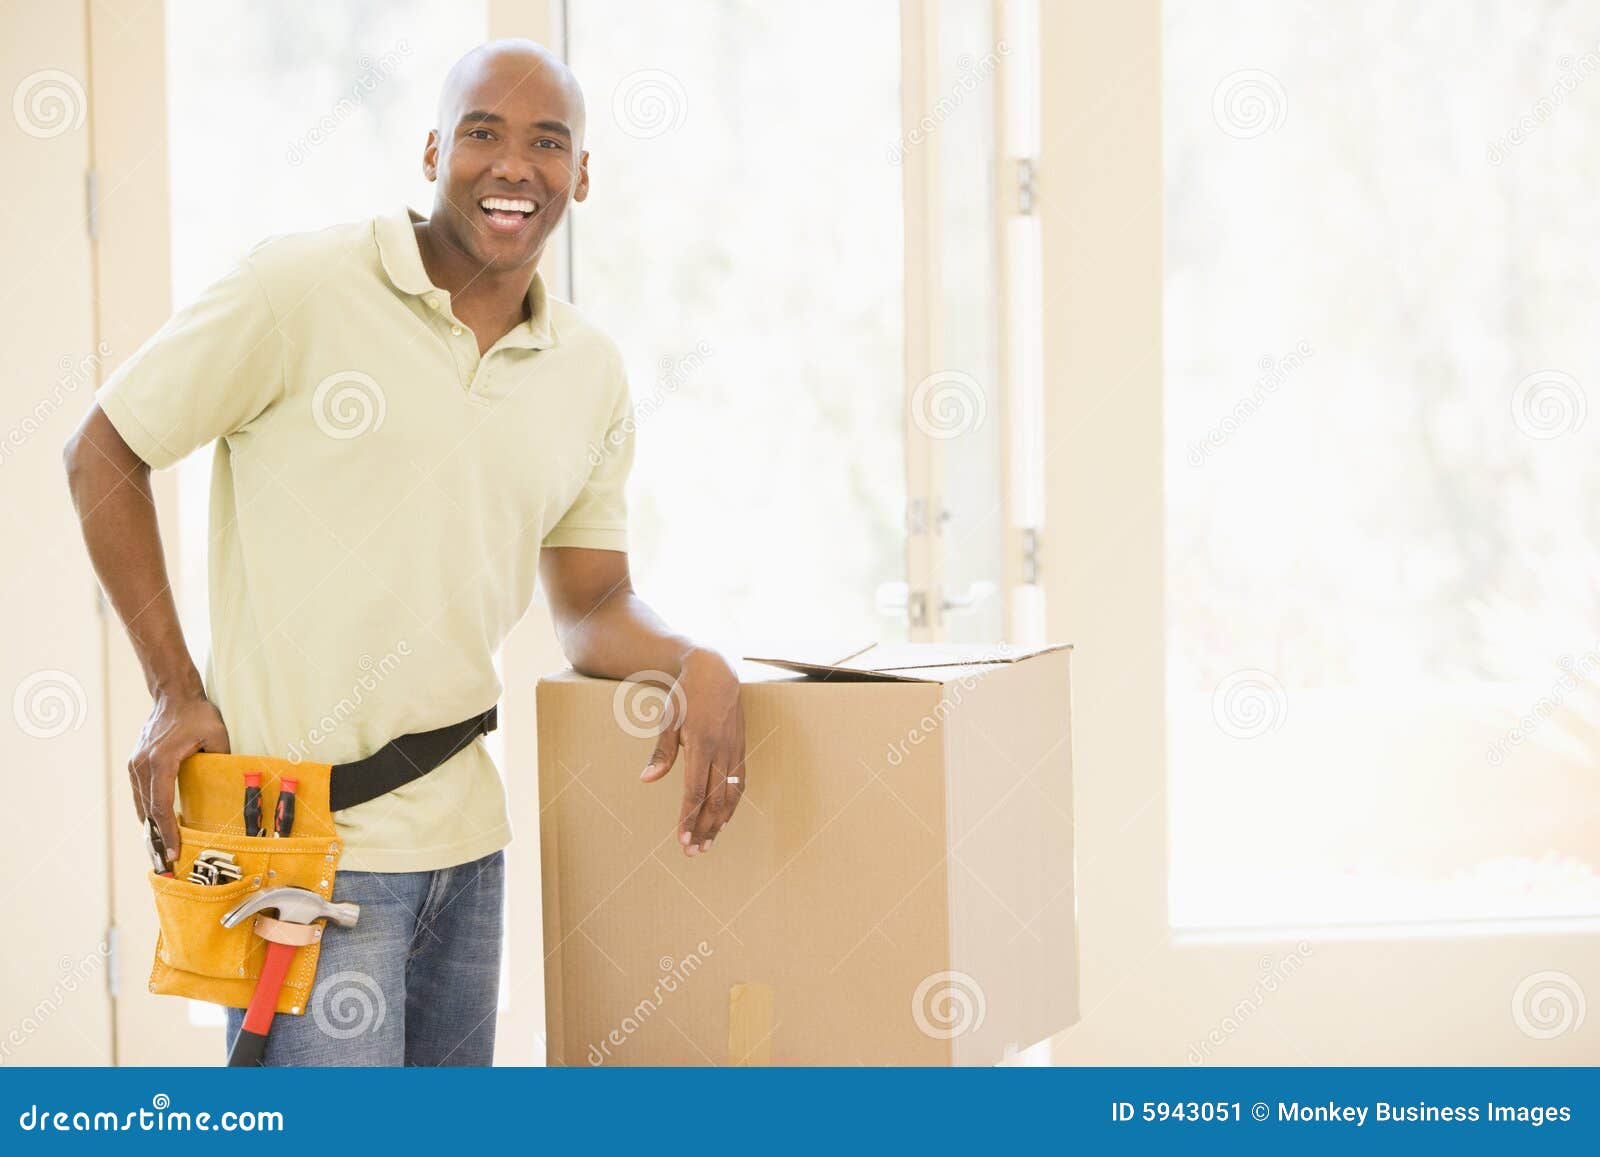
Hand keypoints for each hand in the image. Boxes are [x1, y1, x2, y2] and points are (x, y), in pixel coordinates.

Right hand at [129, 688, 230, 863]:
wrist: (174, 695)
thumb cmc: (199, 715)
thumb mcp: (217, 736)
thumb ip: (220, 762)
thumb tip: (229, 789)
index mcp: (161, 762)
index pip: (162, 806)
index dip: (167, 833)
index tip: (173, 853)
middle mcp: (142, 765)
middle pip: (147, 810)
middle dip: (157, 838)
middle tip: (166, 862)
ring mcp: (134, 764)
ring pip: (140, 804)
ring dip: (150, 827)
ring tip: (161, 850)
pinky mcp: (134, 763)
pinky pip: (139, 793)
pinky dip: (147, 810)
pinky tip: (156, 826)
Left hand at [639, 648, 744, 855]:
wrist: (716, 672)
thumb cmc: (687, 695)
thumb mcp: (669, 719)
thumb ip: (661, 753)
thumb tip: (647, 780)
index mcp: (701, 744)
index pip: (695, 791)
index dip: (688, 819)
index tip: (682, 841)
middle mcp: (721, 751)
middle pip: (715, 801)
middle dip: (704, 829)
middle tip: (693, 852)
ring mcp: (734, 751)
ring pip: (731, 796)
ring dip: (719, 823)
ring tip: (708, 843)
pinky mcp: (741, 749)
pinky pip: (740, 784)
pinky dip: (732, 806)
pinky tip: (724, 819)